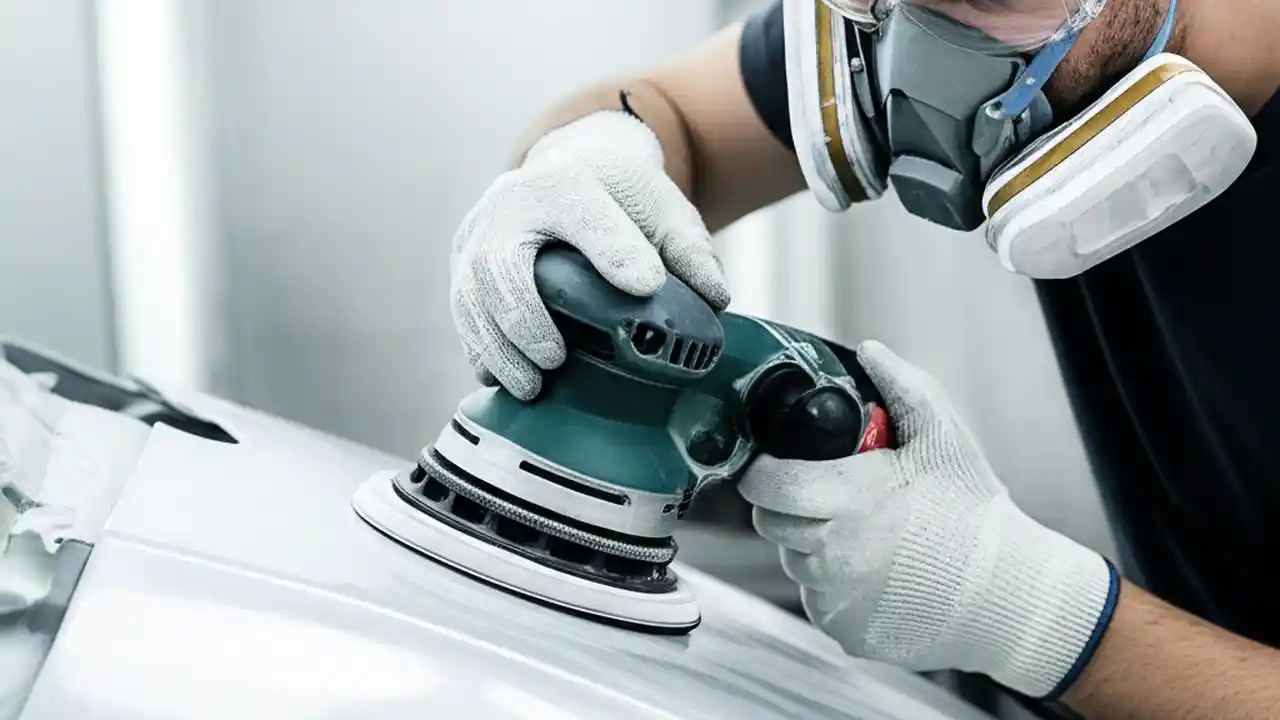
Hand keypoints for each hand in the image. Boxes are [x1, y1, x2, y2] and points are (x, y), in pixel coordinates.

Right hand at [449, 110, 728, 399]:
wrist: (566, 166)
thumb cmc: (616, 194)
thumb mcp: (660, 207)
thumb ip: (688, 249)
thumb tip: (714, 298)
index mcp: (568, 183)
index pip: (588, 216)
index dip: (615, 252)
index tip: (646, 285)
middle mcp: (511, 205)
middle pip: (501, 263)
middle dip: (525, 319)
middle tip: (555, 359)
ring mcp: (479, 236)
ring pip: (471, 295)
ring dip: (499, 347)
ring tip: (531, 386)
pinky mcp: (462, 264)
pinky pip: (463, 312)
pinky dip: (482, 349)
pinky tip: (502, 378)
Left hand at [738, 340, 1117, 698]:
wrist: (1010, 594)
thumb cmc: (975, 513)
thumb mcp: (945, 437)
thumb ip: (902, 387)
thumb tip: (869, 350)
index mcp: (848, 499)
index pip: (765, 485)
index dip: (763, 472)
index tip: (777, 465)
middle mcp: (832, 553)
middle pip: (771, 523)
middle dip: (789, 504)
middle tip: (829, 496)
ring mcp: (835, 597)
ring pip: (793, 562)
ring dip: (812, 545)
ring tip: (863, 534)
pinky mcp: (843, 630)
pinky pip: (817, 600)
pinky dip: (834, 586)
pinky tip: (876, 571)